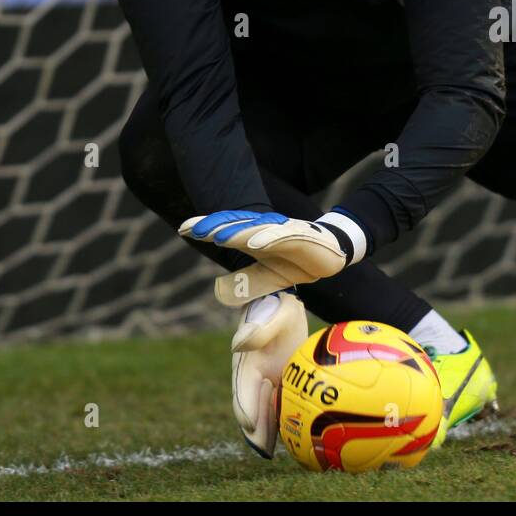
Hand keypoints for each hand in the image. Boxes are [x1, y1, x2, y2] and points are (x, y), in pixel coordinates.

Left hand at [180, 210, 351, 306]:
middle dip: (215, 226)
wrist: (332, 255)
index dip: (206, 227)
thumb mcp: (266, 278)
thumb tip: (219, 290)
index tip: (184, 229)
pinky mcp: (302, 236)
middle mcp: (265, 231)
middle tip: (193, 230)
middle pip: (237, 225)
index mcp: (254, 239)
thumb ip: (245, 283)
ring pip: (256, 229)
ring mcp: (283, 231)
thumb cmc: (295, 264)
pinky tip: (255, 242)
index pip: (227, 230)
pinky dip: (269, 238)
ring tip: (217, 236)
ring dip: (237, 231)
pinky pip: (283, 235)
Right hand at [230, 291, 307, 457]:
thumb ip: (259, 328)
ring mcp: (264, 377)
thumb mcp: (275, 311)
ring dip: (267, 427)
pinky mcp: (278, 377)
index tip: (249, 424)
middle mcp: (252, 373)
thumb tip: (238, 346)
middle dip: (255, 427)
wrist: (281, 303)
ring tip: (275, 449)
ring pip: (263, 407)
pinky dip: (281, 417)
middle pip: (251, 404)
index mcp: (247, 360)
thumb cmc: (279, 305)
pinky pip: (278, 401)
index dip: (245, 406)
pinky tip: (293, 432)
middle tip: (264, 449)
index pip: (243, 388)